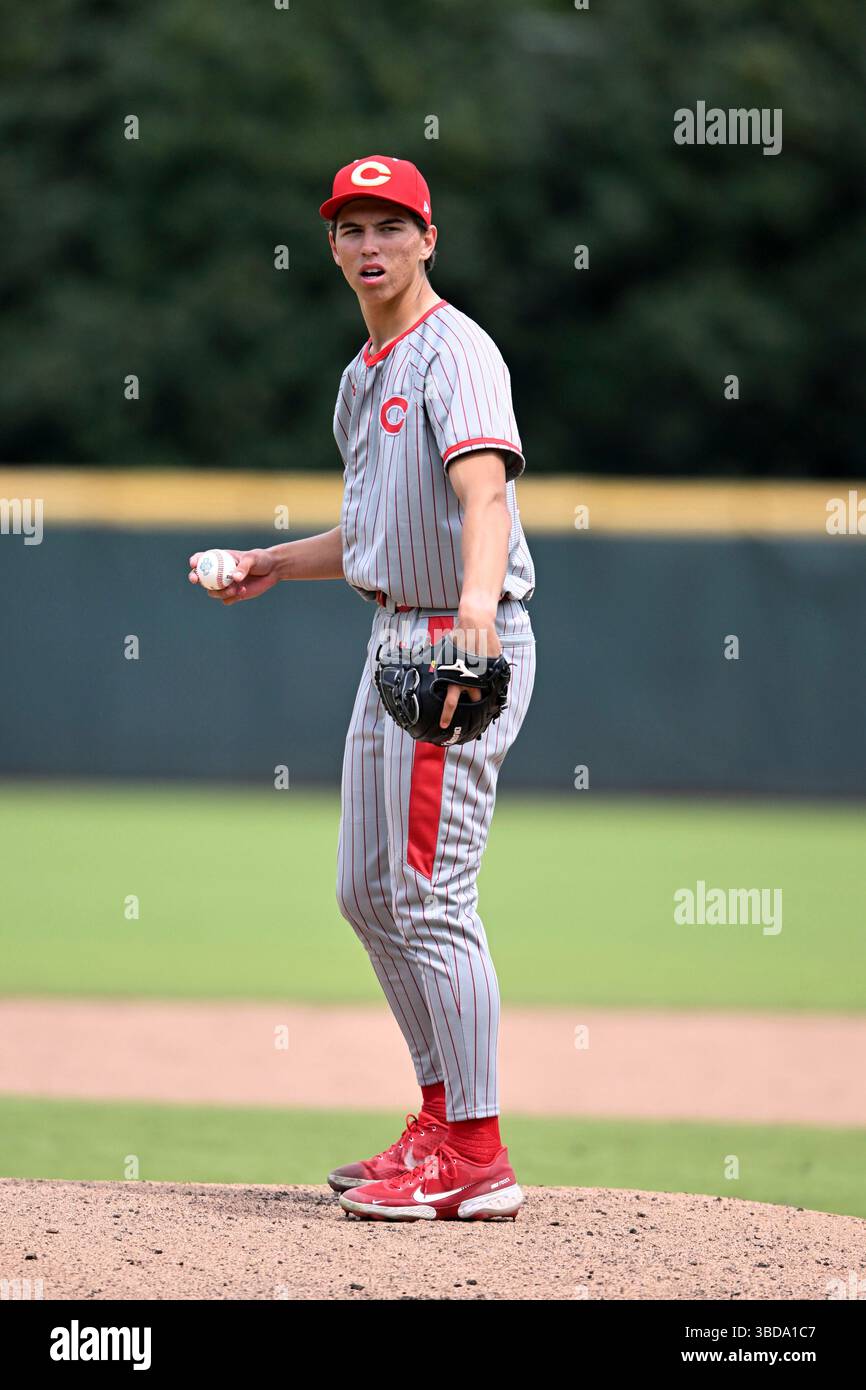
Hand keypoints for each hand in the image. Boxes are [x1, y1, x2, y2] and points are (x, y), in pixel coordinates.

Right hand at [187, 548, 279, 604]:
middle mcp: (219, 572)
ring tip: (235, 588)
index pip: (202, 559)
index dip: (195, 561)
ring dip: (220, 592)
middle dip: (194, 578)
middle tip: (196, 580)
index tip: (194, 564)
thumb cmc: (261, 559)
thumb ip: (243, 567)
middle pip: (200, 577)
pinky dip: (232, 597)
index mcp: (220, 559)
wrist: (272, 570)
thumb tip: (234, 578)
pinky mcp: (233, 594)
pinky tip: (243, 591)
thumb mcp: (252, 559)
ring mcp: (225, 585)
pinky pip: (226, 600)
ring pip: (213, 592)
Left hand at [439, 613, 501, 728]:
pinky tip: (488, 674)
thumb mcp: (445, 652)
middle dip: (472, 707)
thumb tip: (432, 666)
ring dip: (481, 691)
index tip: (444, 725)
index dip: (447, 716)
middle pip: (473, 701)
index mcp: (455, 677)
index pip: (450, 703)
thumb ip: (442, 665)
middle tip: (471, 707)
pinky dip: (490, 678)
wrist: (475, 623)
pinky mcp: (495, 667)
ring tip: (480, 688)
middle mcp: (470, 679)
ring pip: (484, 691)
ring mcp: (484, 674)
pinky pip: (493, 678)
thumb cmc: (458, 636)